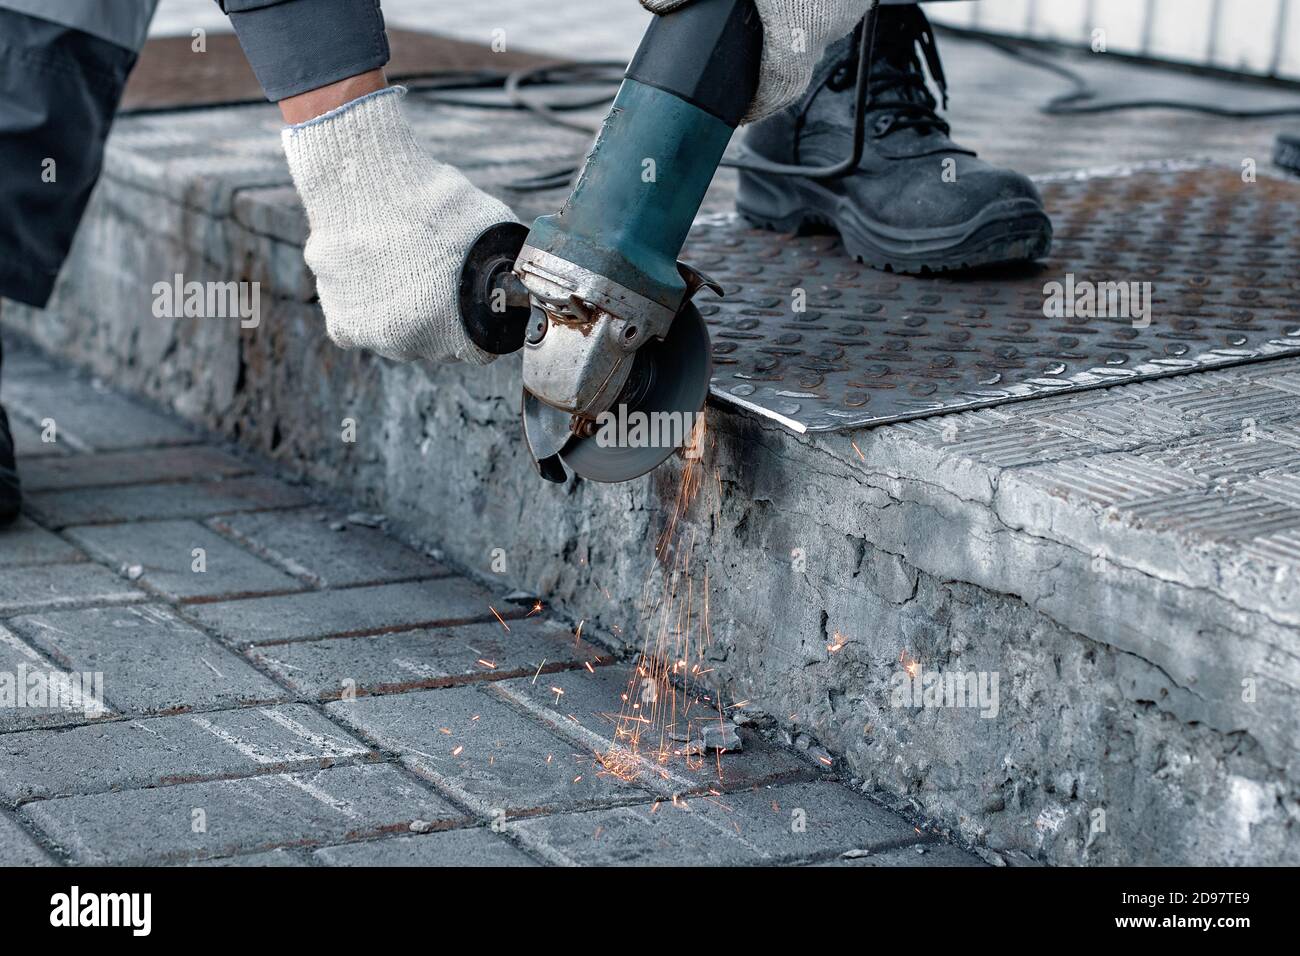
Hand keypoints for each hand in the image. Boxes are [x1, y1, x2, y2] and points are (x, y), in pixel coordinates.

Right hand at [280, 85, 517, 363]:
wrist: (362, 181)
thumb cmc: (431, 201)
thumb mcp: (491, 228)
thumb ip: (505, 265)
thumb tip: (521, 278)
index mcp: (451, 331)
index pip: (477, 351)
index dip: (482, 328)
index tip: (476, 310)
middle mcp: (408, 343)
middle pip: (436, 346)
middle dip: (441, 320)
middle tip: (436, 281)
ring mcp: (370, 335)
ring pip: (397, 337)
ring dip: (402, 315)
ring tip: (403, 271)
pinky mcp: (340, 322)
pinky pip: (359, 328)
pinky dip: (367, 309)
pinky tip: (375, 278)